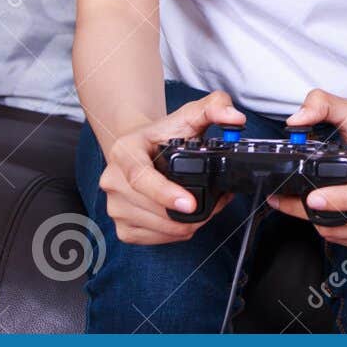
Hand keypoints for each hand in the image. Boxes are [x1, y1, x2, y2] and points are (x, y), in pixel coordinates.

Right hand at [98, 90, 245, 244]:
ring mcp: (115, 207)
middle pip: (152, 209)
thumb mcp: (189, 114)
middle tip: (216, 202)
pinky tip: (184, 218)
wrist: (140, 147)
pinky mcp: (122, 227)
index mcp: (124, 152)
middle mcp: (112, 180)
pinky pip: (153, 239)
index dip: (166, 194)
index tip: (191, 204)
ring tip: (203, 207)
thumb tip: (234, 118)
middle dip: (190, 212)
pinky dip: (175, 233)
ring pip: (156, 228)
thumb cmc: (163, 134)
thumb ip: (215, 107)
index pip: (140, 178)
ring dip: (186, 224)